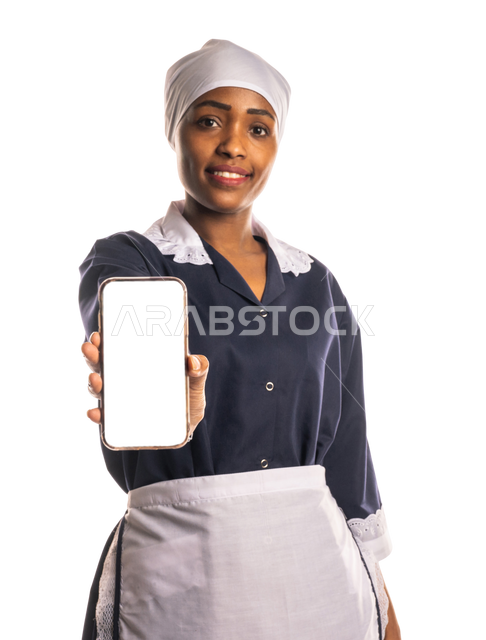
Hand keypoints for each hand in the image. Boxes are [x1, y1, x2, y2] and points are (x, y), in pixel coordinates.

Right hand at [80, 331, 208, 442]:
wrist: (187, 427)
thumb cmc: (186, 398)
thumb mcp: (195, 381)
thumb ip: (199, 369)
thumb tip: (194, 362)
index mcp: (136, 365)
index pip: (115, 349)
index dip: (103, 341)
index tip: (99, 334)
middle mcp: (122, 381)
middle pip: (100, 366)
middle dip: (92, 356)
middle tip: (90, 348)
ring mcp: (119, 401)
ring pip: (98, 389)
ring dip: (92, 383)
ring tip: (96, 379)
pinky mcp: (120, 423)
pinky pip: (103, 418)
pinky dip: (96, 415)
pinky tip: (94, 412)